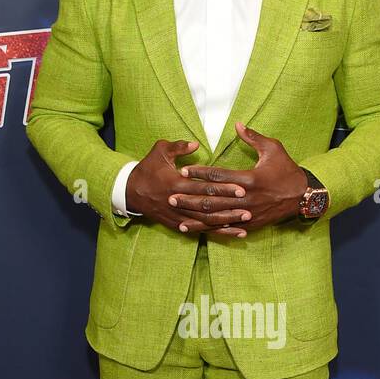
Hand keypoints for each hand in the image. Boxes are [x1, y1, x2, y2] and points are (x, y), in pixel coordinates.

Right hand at [125, 139, 251, 235]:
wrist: (130, 192)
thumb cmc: (147, 168)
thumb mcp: (160, 151)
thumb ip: (179, 147)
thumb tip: (195, 144)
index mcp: (176, 184)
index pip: (205, 187)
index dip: (224, 189)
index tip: (241, 188)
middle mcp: (178, 203)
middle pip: (208, 208)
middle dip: (229, 210)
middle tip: (249, 210)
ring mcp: (177, 216)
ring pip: (205, 223)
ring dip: (225, 225)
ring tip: (245, 225)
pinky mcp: (177, 225)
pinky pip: (199, 231)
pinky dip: (216, 233)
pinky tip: (231, 234)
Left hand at [177, 123, 307, 232]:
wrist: (303, 196)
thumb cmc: (287, 170)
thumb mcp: (273, 149)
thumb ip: (253, 137)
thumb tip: (237, 124)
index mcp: (249, 179)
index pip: (218, 175)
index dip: (199, 173)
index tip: (183, 170)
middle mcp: (246, 198)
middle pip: (212, 198)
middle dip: (190, 198)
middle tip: (171, 196)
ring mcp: (247, 213)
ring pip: (216, 216)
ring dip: (195, 216)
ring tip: (178, 214)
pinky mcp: (249, 224)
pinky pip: (226, 227)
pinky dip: (210, 229)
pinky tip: (196, 230)